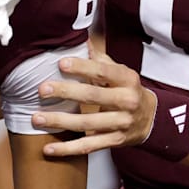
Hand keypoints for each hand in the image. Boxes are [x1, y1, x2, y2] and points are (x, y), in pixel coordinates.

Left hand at [33, 51, 154, 155]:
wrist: (151, 119)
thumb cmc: (128, 91)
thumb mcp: (120, 73)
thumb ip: (100, 59)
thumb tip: (81, 39)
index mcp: (127, 79)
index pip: (103, 71)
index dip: (82, 67)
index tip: (61, 64)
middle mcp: (126, 101)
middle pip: (93, 96)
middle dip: (65, 92)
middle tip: (42, 89)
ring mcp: (121, 123)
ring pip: (87, 123)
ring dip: (59, 121)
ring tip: (37, 118)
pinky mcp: (115, 141)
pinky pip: (88, 146)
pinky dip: (67, 149)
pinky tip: (48, 149)